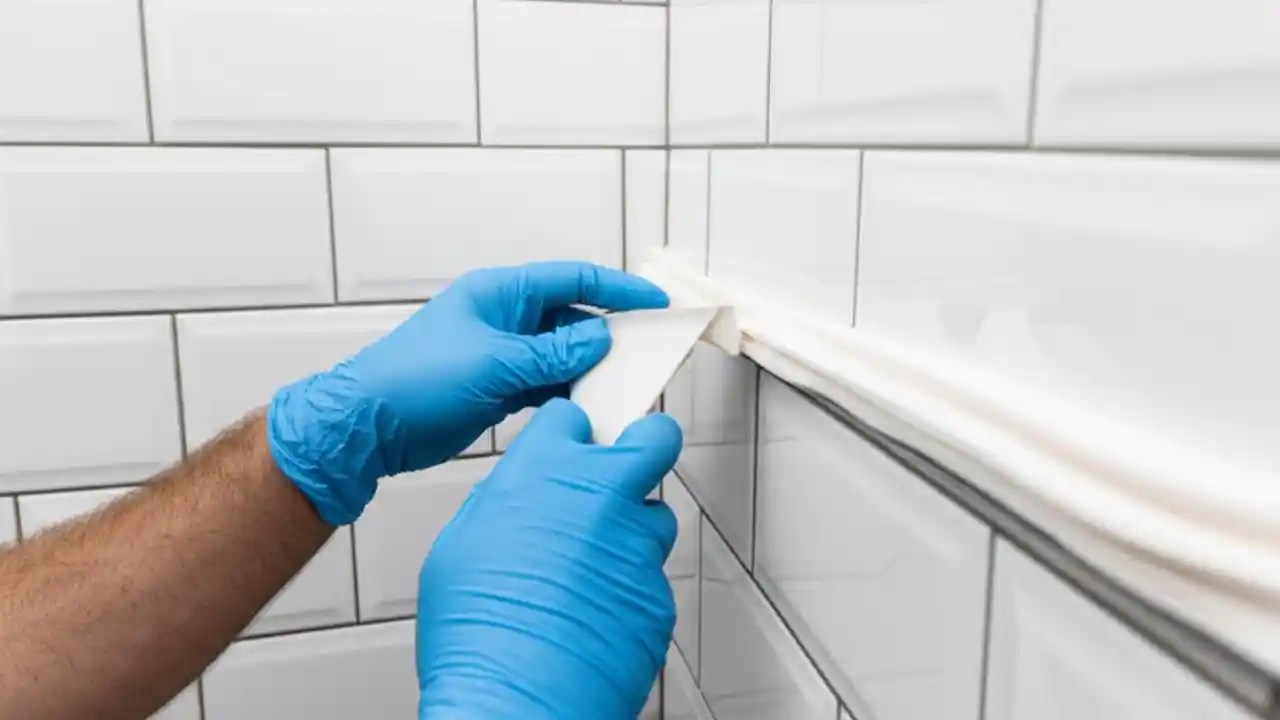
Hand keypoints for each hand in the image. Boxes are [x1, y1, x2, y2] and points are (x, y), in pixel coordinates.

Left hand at [266, 262, 668, 524]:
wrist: (368, 427)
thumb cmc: (416, 381)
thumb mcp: (494, 364)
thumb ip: (553, 354)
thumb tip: (601, 339)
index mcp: (501, 293)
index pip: (573, 279)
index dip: (619, 289)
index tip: (657, 302)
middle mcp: (505, 318)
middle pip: (573, 318)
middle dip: (609, 335)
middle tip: (648, 354)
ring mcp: (502, 354)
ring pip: (562, 356)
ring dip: (590, 371)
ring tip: (624, 389)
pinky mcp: (497, 388)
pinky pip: (546, 384)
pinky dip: (569, 395)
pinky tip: (590, 409)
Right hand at [416, 399, 680, 719]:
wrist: (514, 699)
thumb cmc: (474, 632)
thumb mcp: (460, 545)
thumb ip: (502, 503)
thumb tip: (519, 496)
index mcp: (544, 471)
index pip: (573, 417)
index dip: (571, 432)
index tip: (572, 445)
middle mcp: (600, 496)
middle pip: (654, 438)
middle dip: (647, 442)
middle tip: (632, 461)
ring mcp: (636, 545)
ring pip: (654, 516)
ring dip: (632, 532)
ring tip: (592, 569)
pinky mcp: (657, 593)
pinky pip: (650, 579)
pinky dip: (628, 591)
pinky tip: (594, 614)